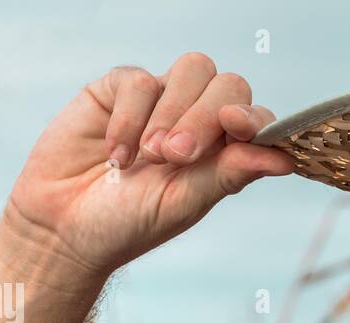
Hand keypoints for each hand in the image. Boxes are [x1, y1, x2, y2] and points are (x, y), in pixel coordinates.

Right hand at [0, 53, 294, 281]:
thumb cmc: (128, 223)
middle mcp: (196, 119)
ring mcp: (160, 100)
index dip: (252, 117)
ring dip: (172, 114)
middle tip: (176, 157)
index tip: (239, 127)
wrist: (64, 227)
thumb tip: (285, 159)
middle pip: (228, 84)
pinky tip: (116, 154)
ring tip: (150, 156)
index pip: (254, 117)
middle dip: (206, 117)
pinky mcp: (119, 90)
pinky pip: (140, 80)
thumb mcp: (183, 203)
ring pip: (192, 69)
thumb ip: (230, 174)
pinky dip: (130, 119)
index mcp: (222, 150)